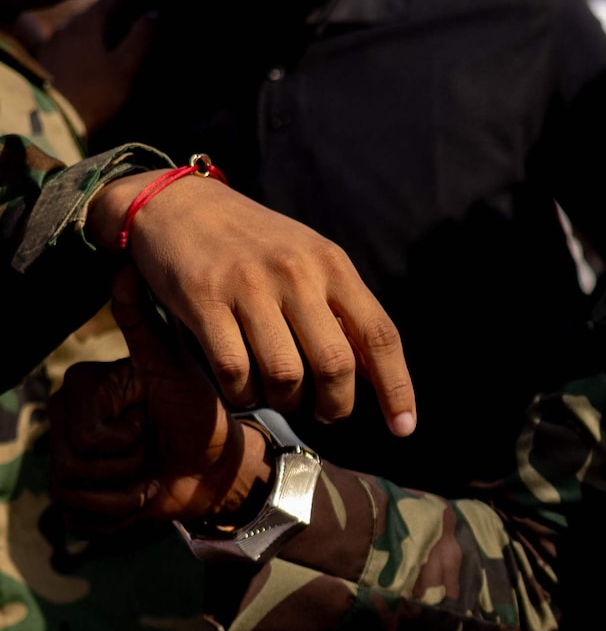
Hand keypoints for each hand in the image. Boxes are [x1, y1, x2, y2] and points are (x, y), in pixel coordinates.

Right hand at [51, 269, 267, 525]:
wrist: (213, 467)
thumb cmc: (199, 414)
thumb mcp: (177, 367)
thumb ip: (147, 323)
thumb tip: (126, 269)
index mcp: (80, 388)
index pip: (91, 432)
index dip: (130, 435)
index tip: (150, 419)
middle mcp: (63, 420)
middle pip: (79, 461)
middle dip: (129, 462)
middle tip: (150, 445)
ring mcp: (64, 458)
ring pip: (79, 488)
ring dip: (126, 487)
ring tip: (145, 468)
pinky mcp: (75, 497)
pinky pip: (81, 512)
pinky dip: (119, 510)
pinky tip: (137, 491)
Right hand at [87, 168, 415, 433]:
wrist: (176, 203)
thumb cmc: (253, 244)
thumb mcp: (309, 260)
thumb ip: (342, 310)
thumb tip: (374, 374)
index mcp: (332, 264)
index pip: (380, 335)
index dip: (397, 388)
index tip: (404, 428)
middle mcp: (295, 272)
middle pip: (335, 365)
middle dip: (336, 405)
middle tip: (326, 412)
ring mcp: (248, 285)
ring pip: (285, 376)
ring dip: (286, 402)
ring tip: (280, 396)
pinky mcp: (202, 298)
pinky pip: (235, 372)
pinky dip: (243, 394)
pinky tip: (243, 389)